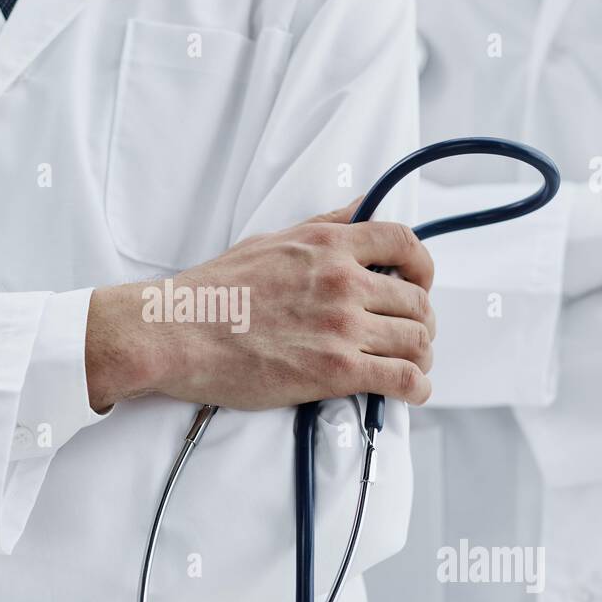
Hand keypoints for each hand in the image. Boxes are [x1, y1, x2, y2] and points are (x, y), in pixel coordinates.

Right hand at [86, 201, 434, 411]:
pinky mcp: (335, 370)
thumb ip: (323, 226)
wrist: (179, 332)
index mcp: (328, 245)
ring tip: (411, 366)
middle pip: (415, 300)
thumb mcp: (272, 239)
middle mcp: (342, 281)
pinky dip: (416, 387)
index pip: (404, 243)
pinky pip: (400, 378)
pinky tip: (412, 392)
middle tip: (411, 334)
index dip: (422, 266)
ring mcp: (341, 326)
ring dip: (420, 356)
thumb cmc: (214, 291)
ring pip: (415, 340)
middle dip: (421, 320)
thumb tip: (359, 210)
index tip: (419, 282)